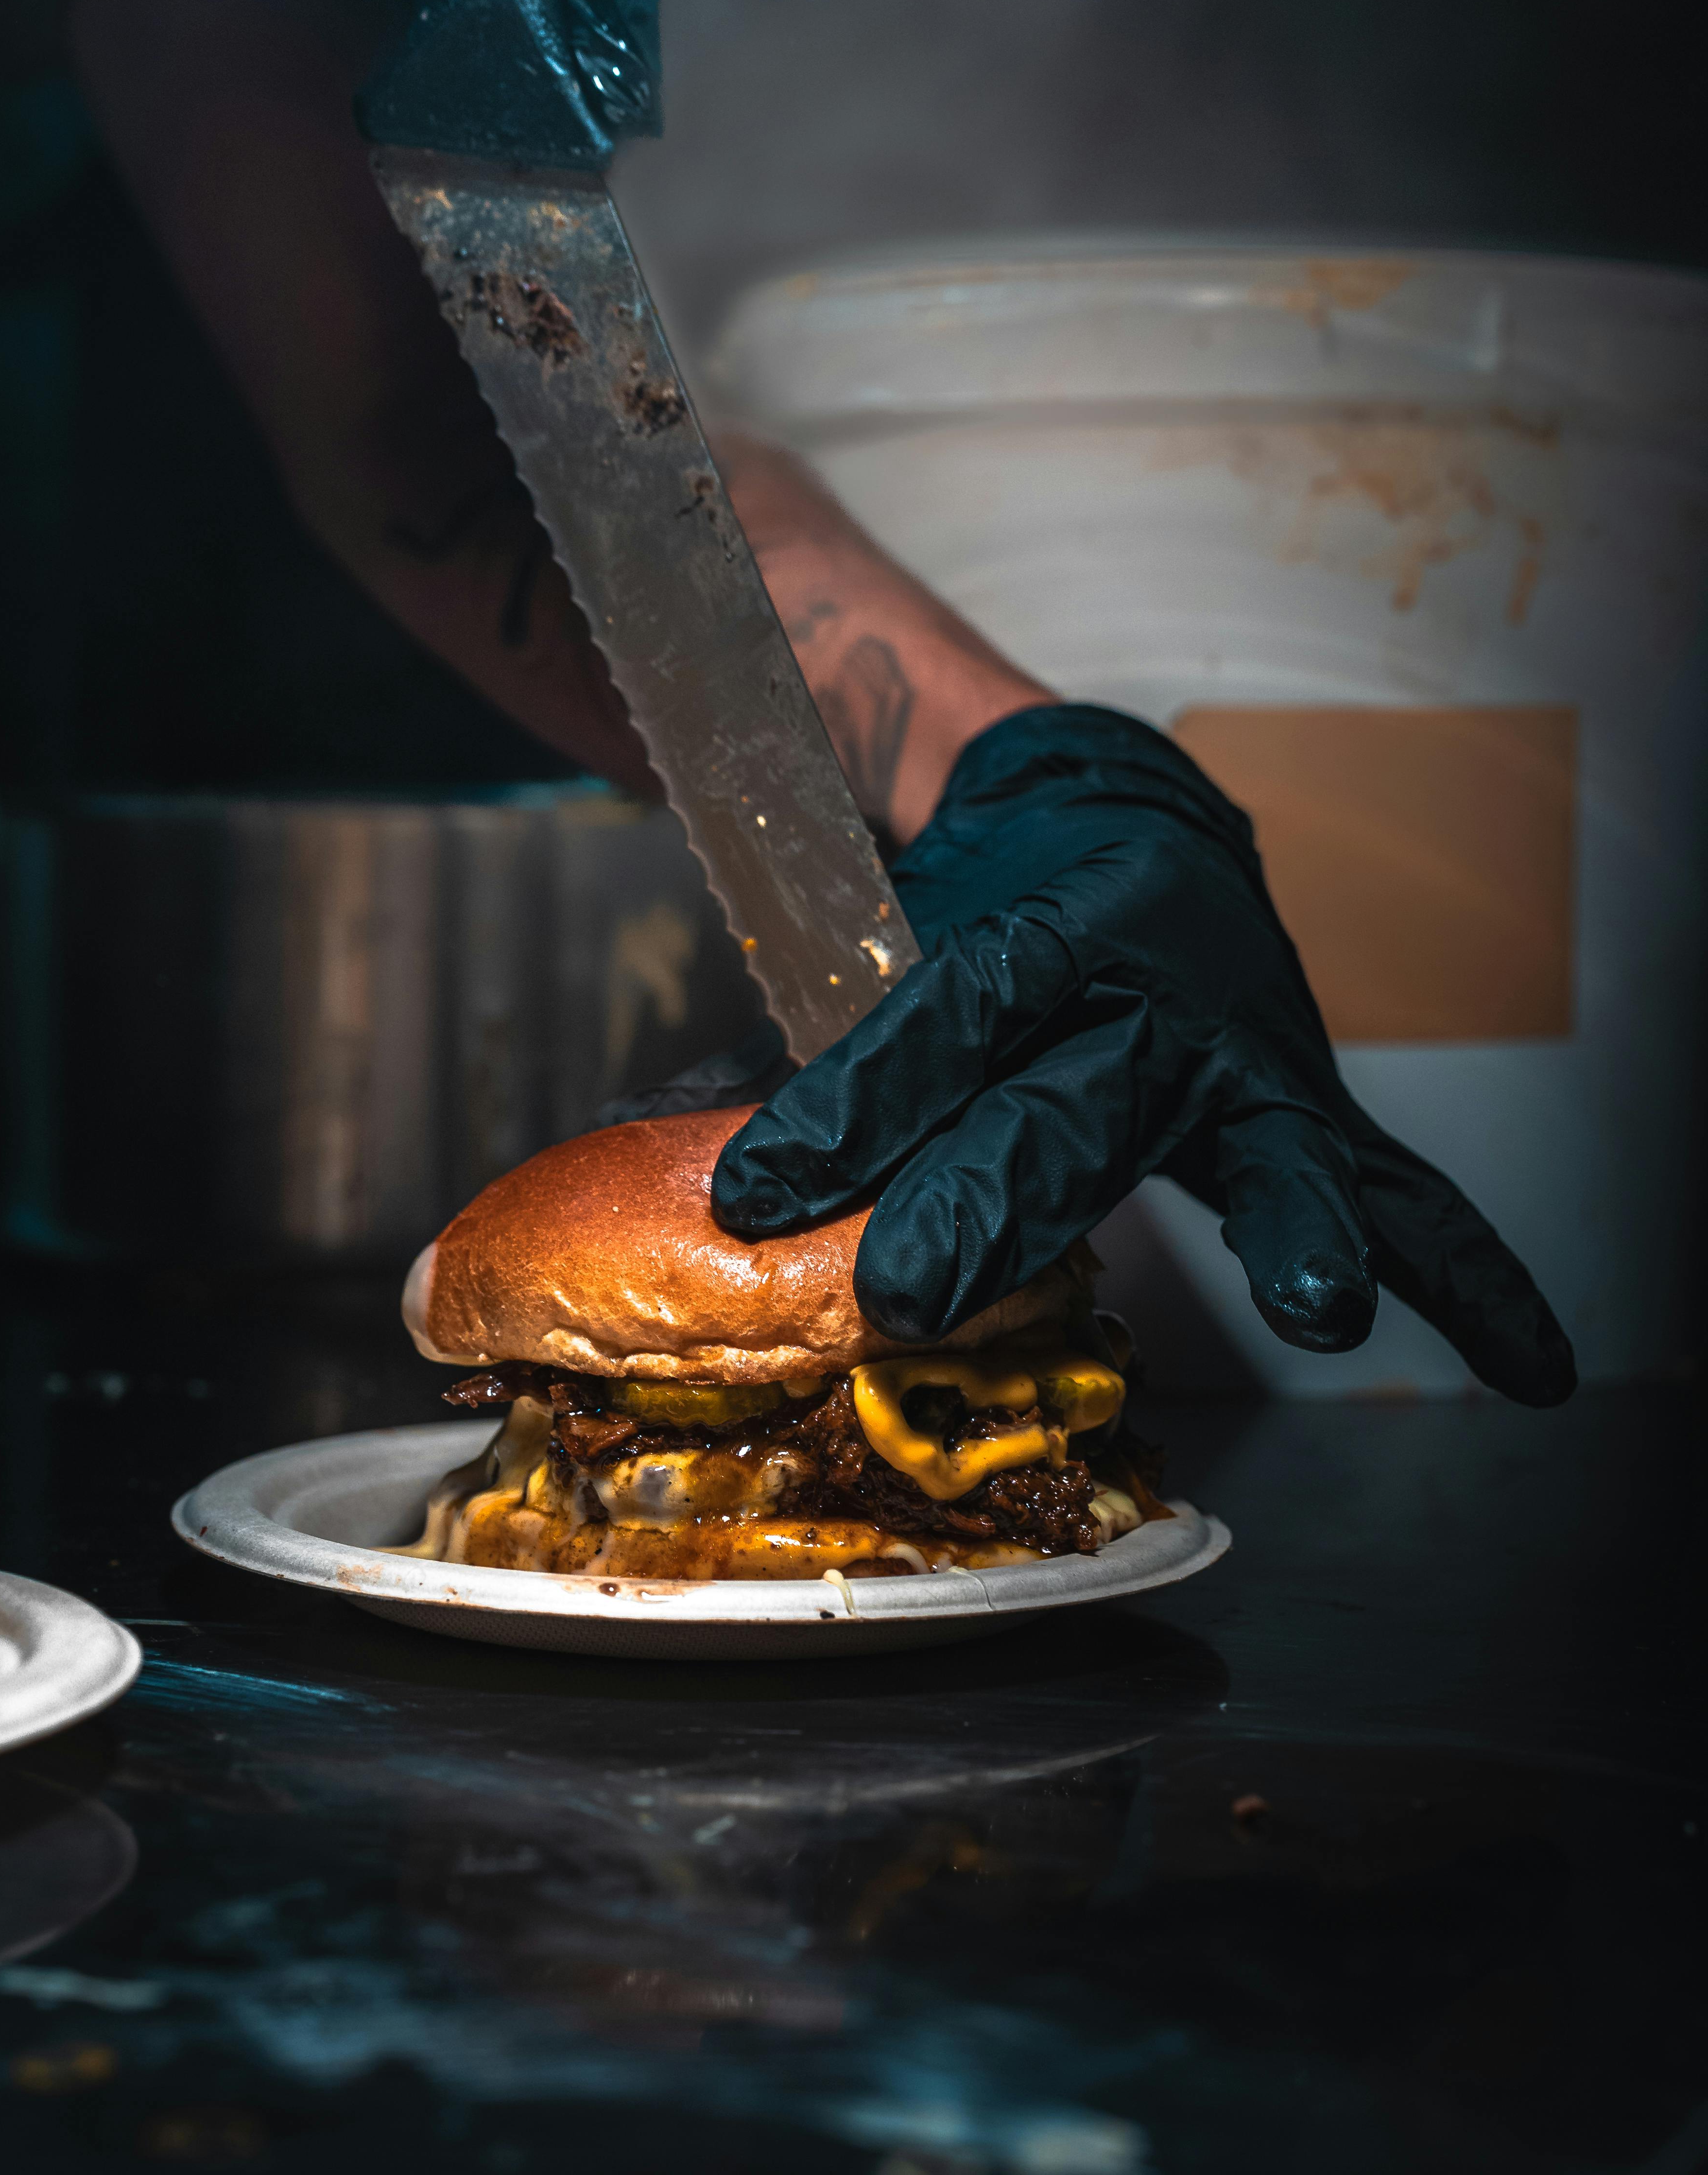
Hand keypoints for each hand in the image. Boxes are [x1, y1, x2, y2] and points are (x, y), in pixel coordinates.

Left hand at [711, 704, 1575, 1405]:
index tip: (756, 1191)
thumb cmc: (986, 914)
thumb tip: (654, 1145)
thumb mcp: (891, 950)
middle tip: (921, 1286)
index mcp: (1032, 932)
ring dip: (1294, 1227)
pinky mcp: (1309, 1101)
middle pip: (1069, 1101)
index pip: (936, 1017)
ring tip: (1319, 1306)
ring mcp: (1246, 1047)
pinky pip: (1405, 1193)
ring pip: (1264, 1141)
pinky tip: (1530, 1363)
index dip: (848, 1101)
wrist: (1123, 821)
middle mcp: (1150, 987)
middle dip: (994, 1200)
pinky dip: (1474, 1279)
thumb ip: (803, 1048)